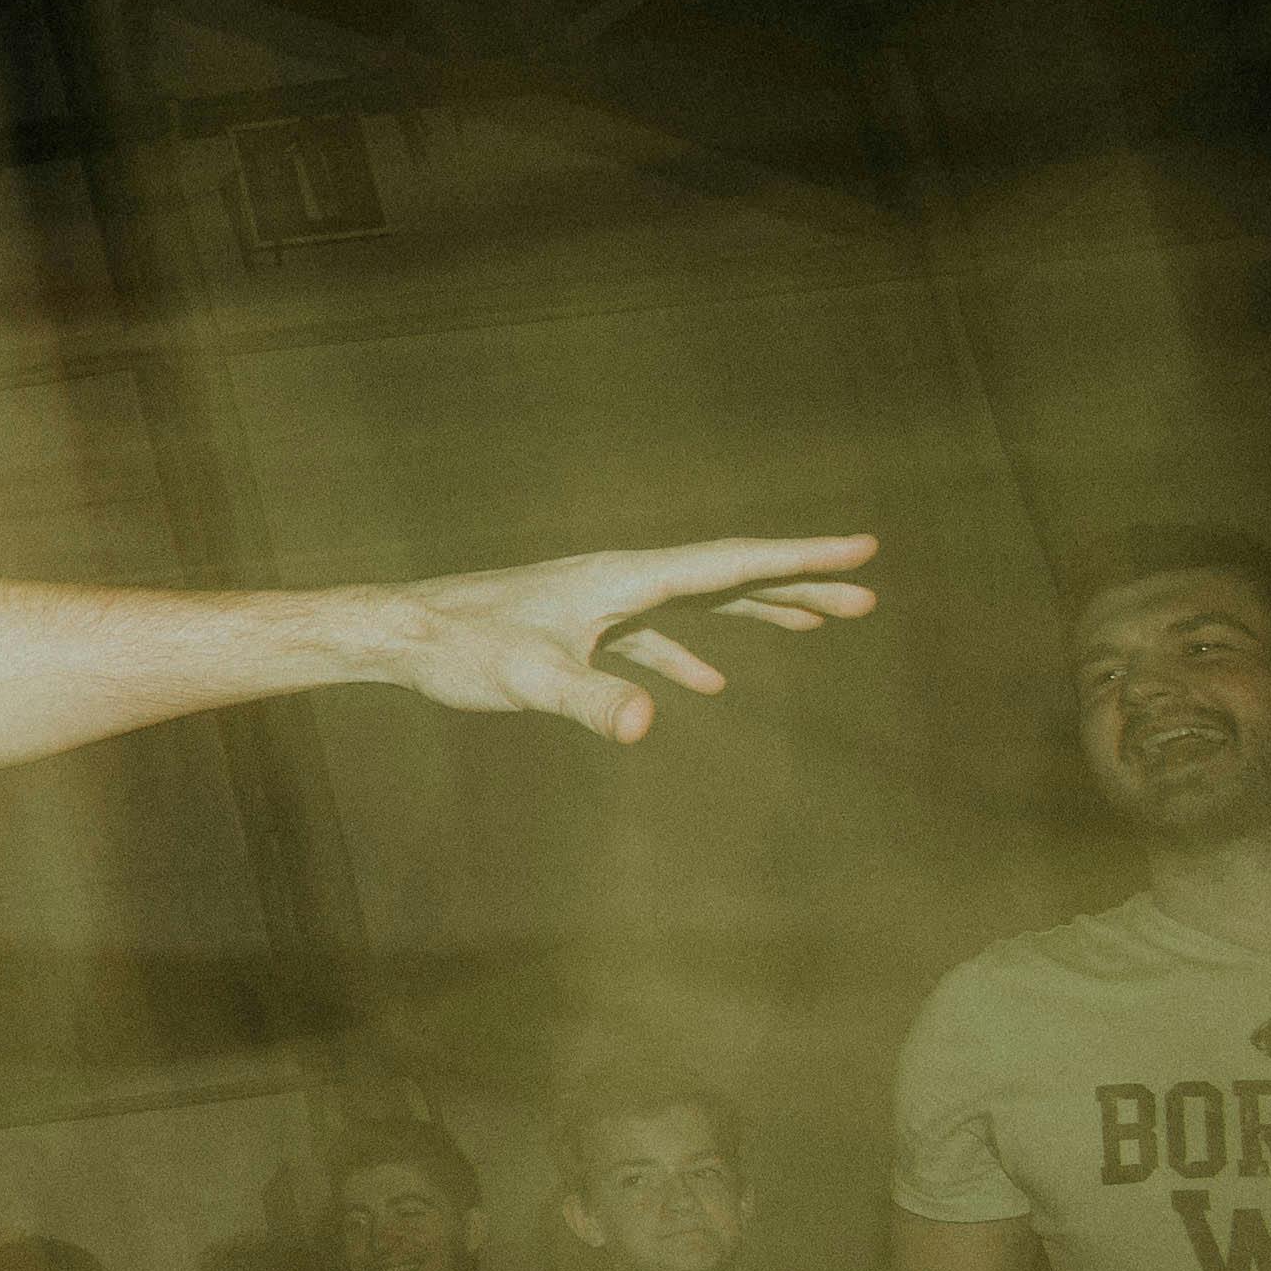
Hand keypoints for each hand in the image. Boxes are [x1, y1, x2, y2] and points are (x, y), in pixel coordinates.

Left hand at [368, 537, 875, 744]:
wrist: (402, 634)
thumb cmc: (461, 650)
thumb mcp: (531, 679)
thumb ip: (590, 700)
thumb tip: (644, 723)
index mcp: (625, 579)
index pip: (731, 564)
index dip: (801, 558)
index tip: (864, 547)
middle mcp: (620, 580)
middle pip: (727, 577)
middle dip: (798, 584)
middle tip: (868, 594)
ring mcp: (600, 602)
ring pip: (696, 602)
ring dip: (756, 611)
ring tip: (816, 622)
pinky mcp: (578, 628)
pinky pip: (653, 634)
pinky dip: (690, 652)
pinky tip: (711, 684)